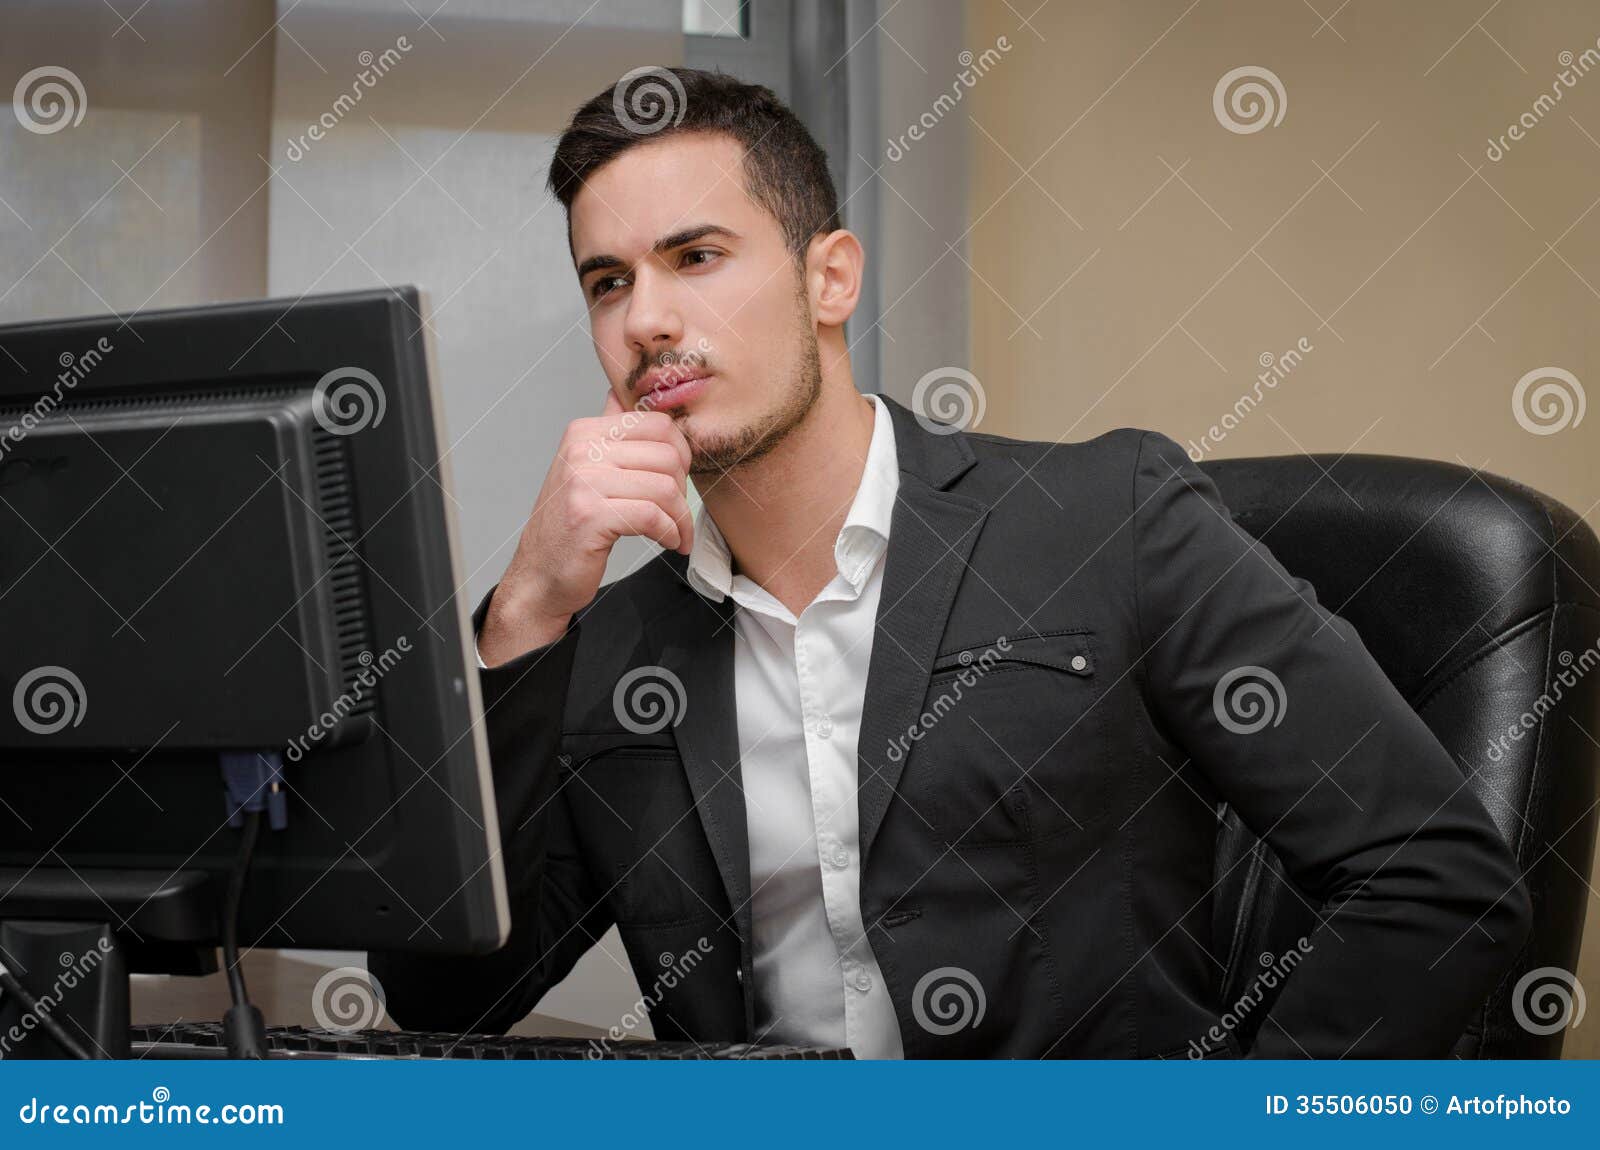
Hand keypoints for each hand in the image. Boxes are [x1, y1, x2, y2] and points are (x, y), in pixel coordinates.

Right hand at [478, 388, 694, 665]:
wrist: (540, 574)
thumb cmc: (571, 526)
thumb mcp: (586, 469)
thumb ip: (607, 432)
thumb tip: (621, 393)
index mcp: (585, 432)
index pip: (658, 424)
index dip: (682, 455)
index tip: (679, 482)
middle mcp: (581, 450)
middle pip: (667, 456)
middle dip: (683, 491)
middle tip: (678, 515)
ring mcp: (583, 481)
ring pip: (665, 487)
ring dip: (680, 518)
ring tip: (676, 534)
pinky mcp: (589, 515)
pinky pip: (652, 516)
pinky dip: (669, 532)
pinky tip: (666, 542)